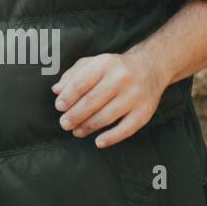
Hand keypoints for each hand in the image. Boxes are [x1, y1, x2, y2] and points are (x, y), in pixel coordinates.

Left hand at [51, 51, 166, 148]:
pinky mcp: (144, 112)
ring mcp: (135, 96)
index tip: (59, 107)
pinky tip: (98, 142)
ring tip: (76, 132)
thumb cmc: (114, 68)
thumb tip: (56, 90)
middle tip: (64, 124)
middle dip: (75, 115)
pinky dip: (111, 138)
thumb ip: (73, 75)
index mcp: (105, 64)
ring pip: (106, 116)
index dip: (68, 97)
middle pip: (92, 101)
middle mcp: (121, 78)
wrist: (150, 68)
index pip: (81, 83)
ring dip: (88, 127)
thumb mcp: (93, 63)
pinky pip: (126, 129)